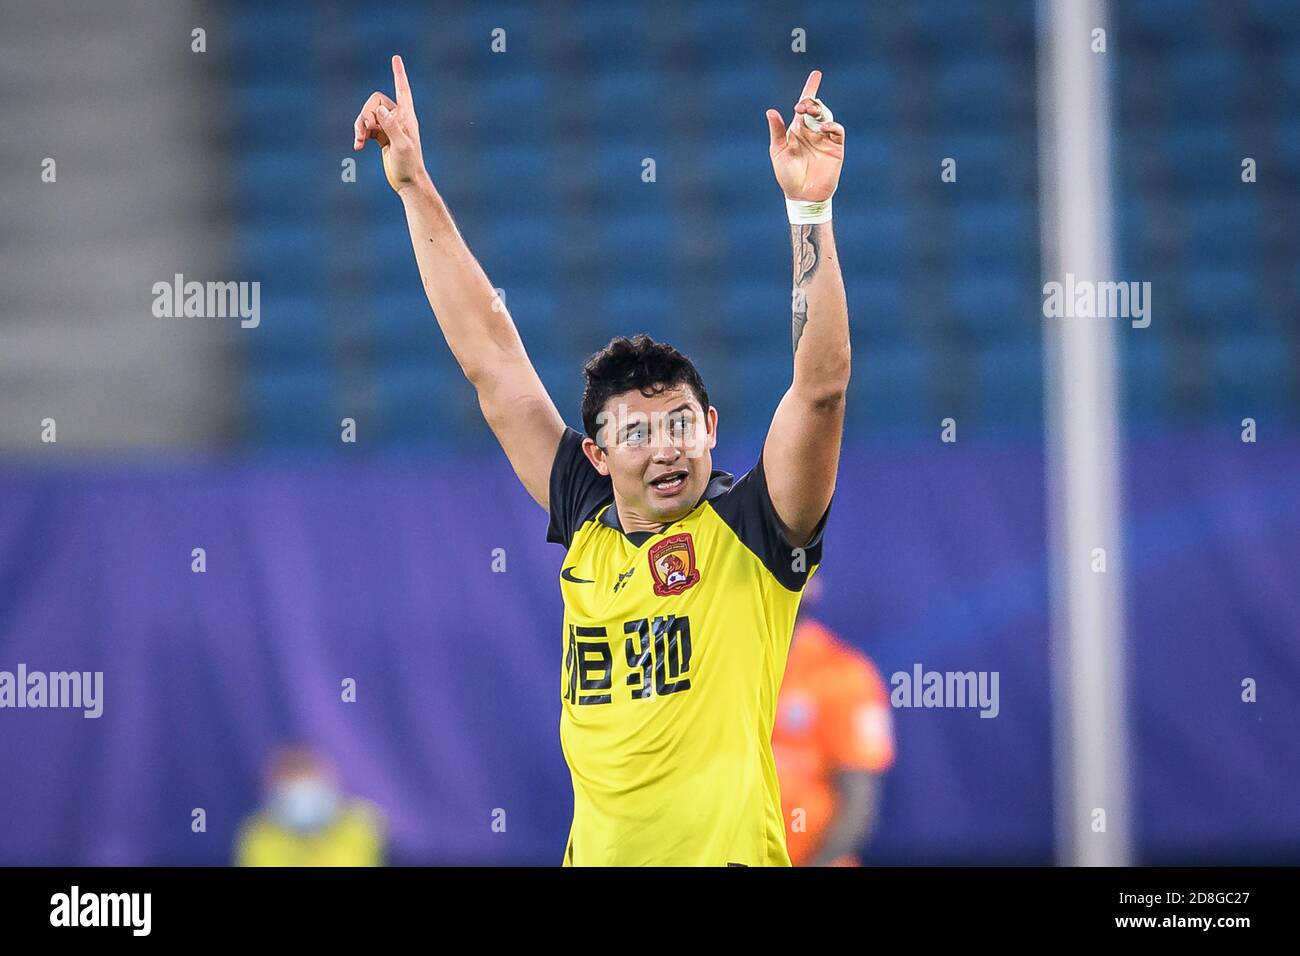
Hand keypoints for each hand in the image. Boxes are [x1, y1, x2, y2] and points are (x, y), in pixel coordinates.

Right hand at [352, 54, 426, 191]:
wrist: (408, 182)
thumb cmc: (409, 165)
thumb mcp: (401, 146)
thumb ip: (391, 127)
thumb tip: (380, 110)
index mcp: (407, 116)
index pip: (402, 90)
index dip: (398, 74)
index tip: (396, 58)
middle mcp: (398, 118)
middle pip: (375, 102)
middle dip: (366, 114)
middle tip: (368, 130)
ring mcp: (388, 127)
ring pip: (367, 114)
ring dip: (359, 125)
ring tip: (358, 141)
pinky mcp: (381, 136)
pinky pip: (365, 127)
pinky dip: (359, 134)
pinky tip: (357, 146)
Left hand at [765, 70, 844, 201]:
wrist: (801, 195)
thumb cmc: (787, 175)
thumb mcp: (778, 152)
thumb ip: (777, 131)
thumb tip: (771, 111)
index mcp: (798, 129)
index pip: (805, 105)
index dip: (811, 89)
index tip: (816, 74)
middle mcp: (812, 131)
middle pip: (816, 108)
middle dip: (811, 101)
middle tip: (803, 105)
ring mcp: (825, 139)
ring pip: (827, 116)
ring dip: (820, 111)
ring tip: (810, 113)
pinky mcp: (836, 148)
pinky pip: (837, 131)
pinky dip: (831, 126)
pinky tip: (822, 128)